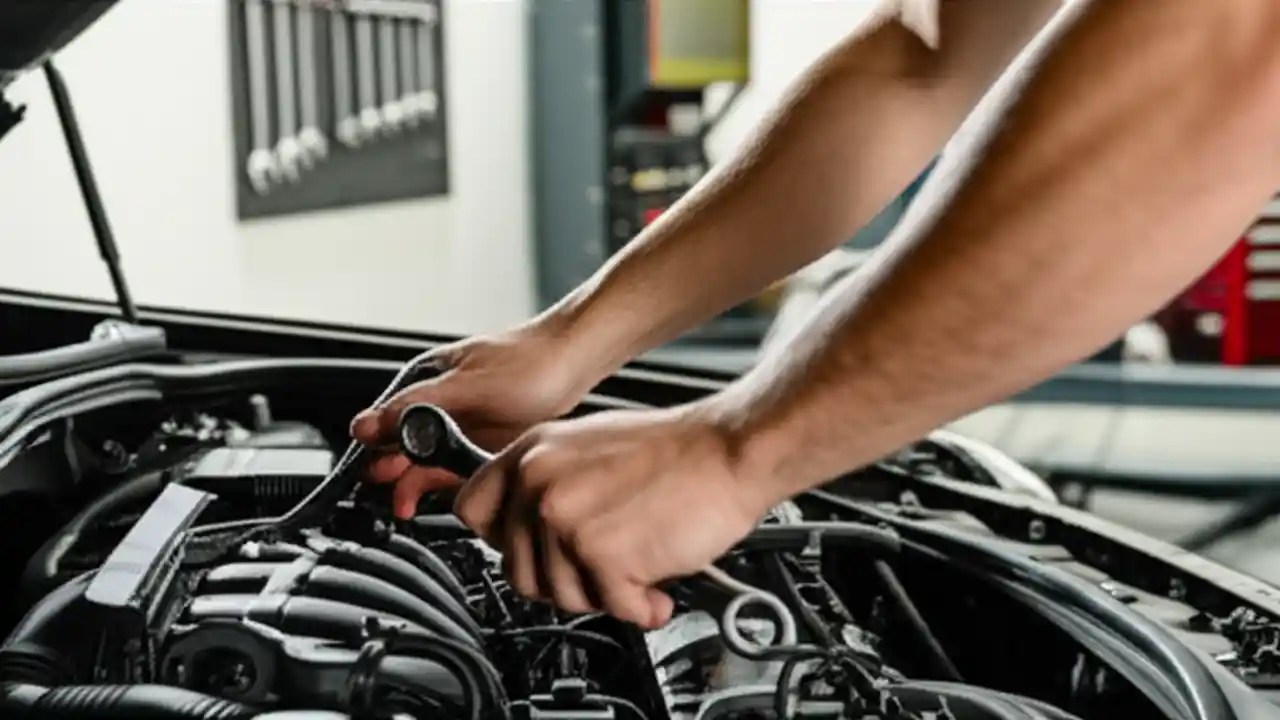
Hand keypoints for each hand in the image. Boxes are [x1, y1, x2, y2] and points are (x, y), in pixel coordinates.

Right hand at [350, 321, 592, 517]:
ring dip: (418, 485)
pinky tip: (449, 497)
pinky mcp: (483, 444)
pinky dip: (448, 486)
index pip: (382, 424)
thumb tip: (364, 425)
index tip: (376, 480)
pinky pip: (456, 471)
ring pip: (427, 465)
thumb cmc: (527, 362)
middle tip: (396, 500)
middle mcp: (438, 405)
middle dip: (394, 475)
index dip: (375, 453)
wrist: (575, 363)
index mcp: (423, 383)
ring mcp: (461, 426)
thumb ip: (413, 408)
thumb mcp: (463, 386)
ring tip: (412, 506)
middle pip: (401, 449)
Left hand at [453, 403, 773, 629]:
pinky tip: (656, 586)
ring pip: (559, 596)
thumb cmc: (675, 454)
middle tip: (603, 565)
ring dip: (603, 594)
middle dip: (563, 579)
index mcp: (532, 452)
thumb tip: (522, 530)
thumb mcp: (588, 447)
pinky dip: (639, 606)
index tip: (533, 547)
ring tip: (637, 567)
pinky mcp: (598, 551)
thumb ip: (546, 484)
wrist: (728, 452)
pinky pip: (608, 607)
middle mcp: (539, 481)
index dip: (503, 539)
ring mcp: (564, 517)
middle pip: (516, 569)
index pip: (472, 510)